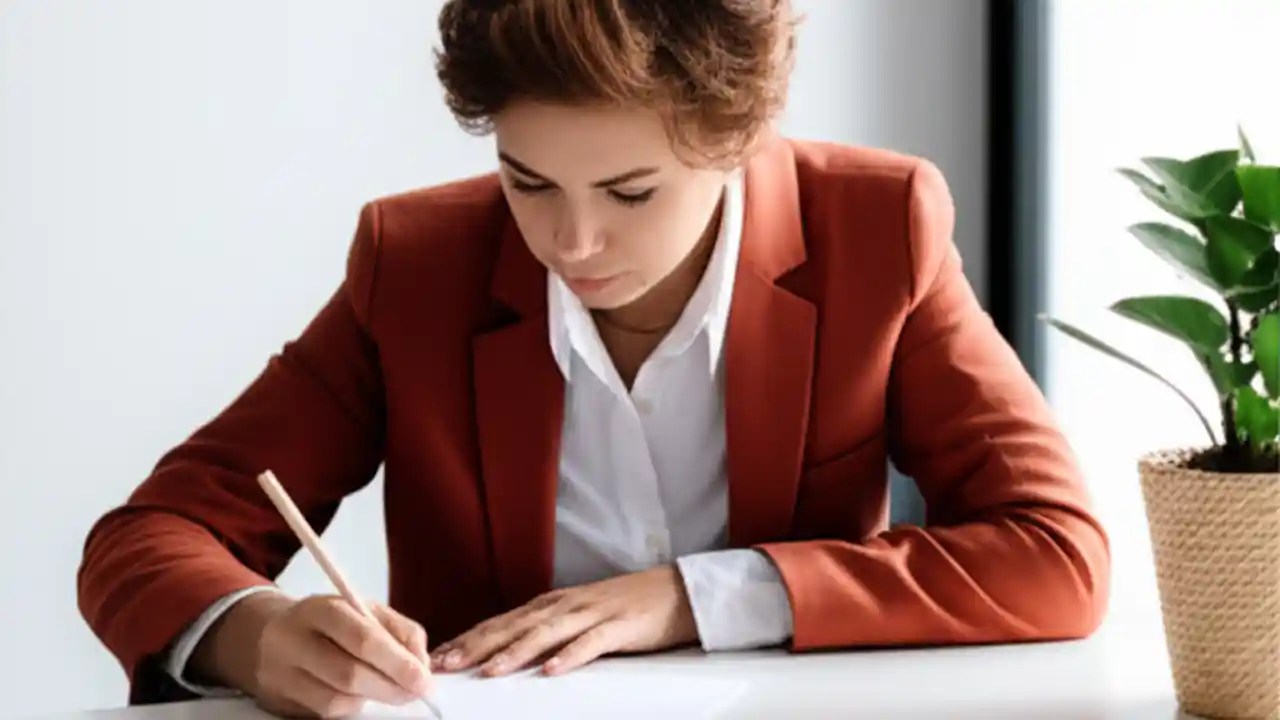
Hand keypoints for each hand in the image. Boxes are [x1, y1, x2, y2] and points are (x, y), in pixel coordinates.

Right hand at [190, 592, 433, 717]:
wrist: (268, 636)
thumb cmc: (329, 623)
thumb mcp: (364, 610)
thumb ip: (399, 630)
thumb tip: (421, 663)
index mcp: (321, 609)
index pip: (362, 637)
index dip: (397, 662)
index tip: (424, 679)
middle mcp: (293, 641)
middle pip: (348, 674)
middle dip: (390, 687)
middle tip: (415, 693)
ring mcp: (280, 675)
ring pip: (335, 701)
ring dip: (371, 700)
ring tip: (390, 692)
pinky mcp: (277, 702)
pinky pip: (321, 714)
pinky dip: (350, 708)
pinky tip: (360, 696)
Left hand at [430, 565, 697, 677]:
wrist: (677, 592)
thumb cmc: (626, 608)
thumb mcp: (579, 616)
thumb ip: (547, 631)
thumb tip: (508, 652)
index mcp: (553, 604)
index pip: (502, 621)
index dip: (470, 638)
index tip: (440, 655)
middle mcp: (566, 605)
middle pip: (514, 626)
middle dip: (478, 645)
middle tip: (447, 664)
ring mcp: (592, 614)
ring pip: (546, 633)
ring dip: (515, 652)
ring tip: (489, 671)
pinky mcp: (619, 627)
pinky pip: (590, 644)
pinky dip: (569, 656)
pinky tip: (551, 670)